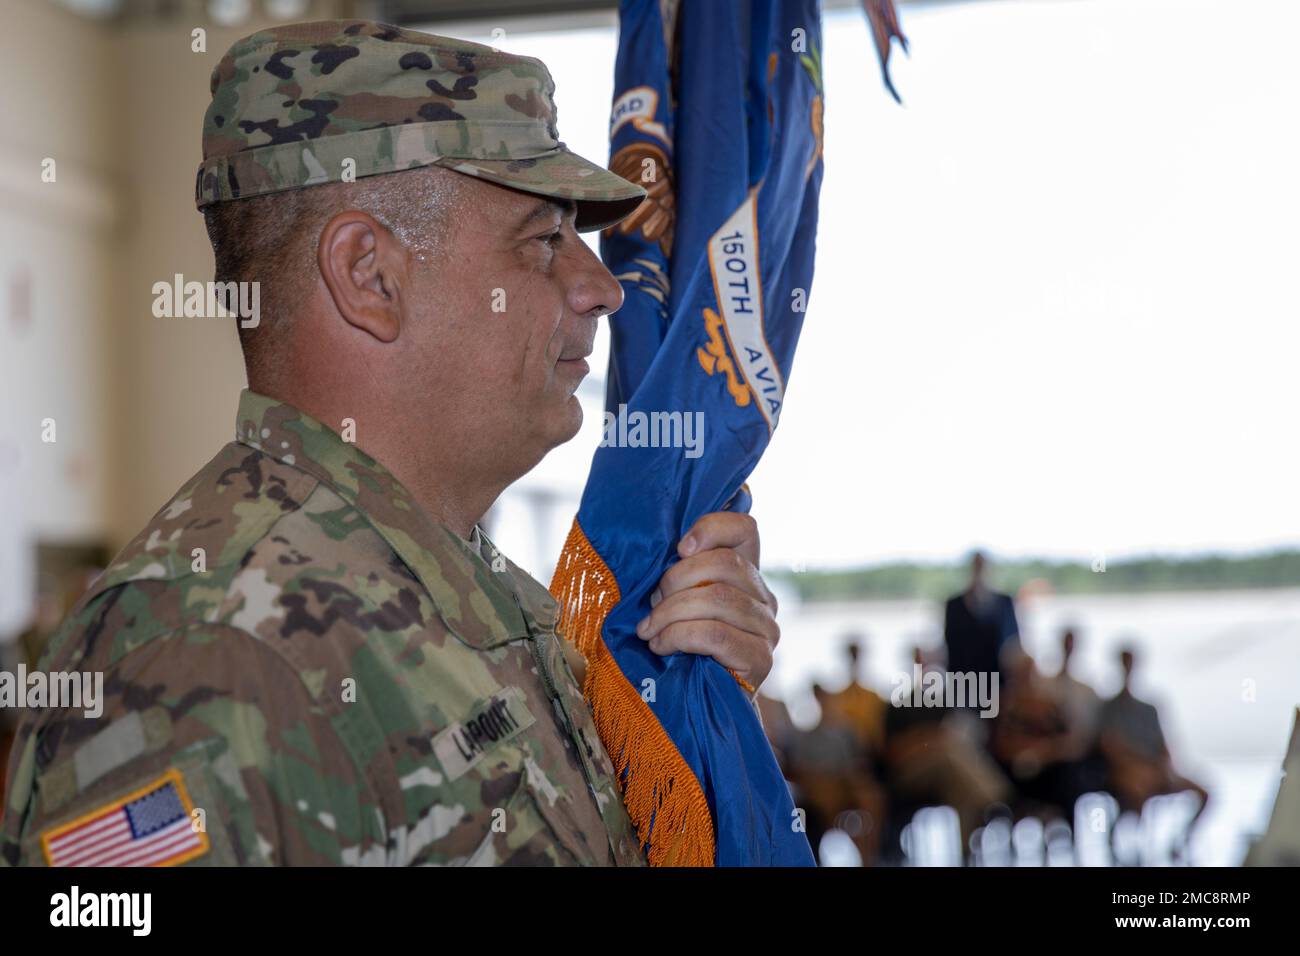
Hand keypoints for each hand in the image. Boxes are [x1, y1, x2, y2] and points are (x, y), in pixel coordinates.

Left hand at [635, 512, 779, 691]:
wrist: (698, 711)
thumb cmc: (678, 649)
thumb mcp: (675, 602)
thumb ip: (679, 574)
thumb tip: (663, 549)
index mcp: (746, 574)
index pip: (745, 529)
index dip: (712, 527)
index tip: (679, 547)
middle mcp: (764, 598)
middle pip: (724, 564)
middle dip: (675, 581)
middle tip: (651, 605)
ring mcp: (767, 629)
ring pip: (717, 598)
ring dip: (670, 613)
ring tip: (650, 630)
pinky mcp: (761, 660)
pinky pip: (716, 634)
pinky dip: (679, 636)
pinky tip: (661, 646)